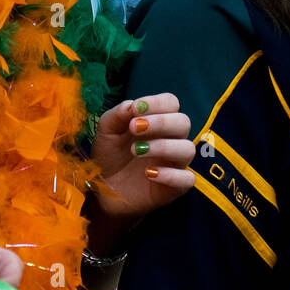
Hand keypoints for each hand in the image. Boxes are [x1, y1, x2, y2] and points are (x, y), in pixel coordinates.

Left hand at [92, 94, 194, 223]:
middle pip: (183, 122)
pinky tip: (149, 173)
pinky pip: (187, 179)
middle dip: (161, 122)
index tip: (136, 109)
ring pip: (187, 149)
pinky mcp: (174, 187)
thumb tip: (134, 105)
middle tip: (134, 128)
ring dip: (163, 146)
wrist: (102, 187)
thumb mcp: (107, 130)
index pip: (171, 102)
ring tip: (136, 151)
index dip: (157, 103)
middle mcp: (171, 139)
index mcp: (157, 120)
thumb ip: (119, 114)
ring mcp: (174, 163)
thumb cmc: (109, 153)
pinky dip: (171, 175)